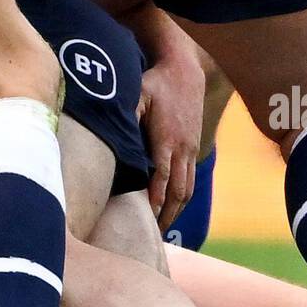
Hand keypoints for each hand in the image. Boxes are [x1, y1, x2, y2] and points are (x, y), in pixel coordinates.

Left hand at [138, 52, 204, 231]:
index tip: (150, 215)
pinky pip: (191, 180)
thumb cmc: (156, 83)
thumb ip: (128, 113)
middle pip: (178, 189)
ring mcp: (190, 149)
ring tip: (162, 229)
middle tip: (153, 234)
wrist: (186, 72)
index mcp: (167, 138)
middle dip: (167, 213)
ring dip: (176, 211)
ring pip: (187, 188)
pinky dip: (182, 198)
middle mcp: (182, 148)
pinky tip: (172, 210)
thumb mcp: (138, 93)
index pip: (163, 174)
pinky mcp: (193, 149)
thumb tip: (113, 131)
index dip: (157, 196)